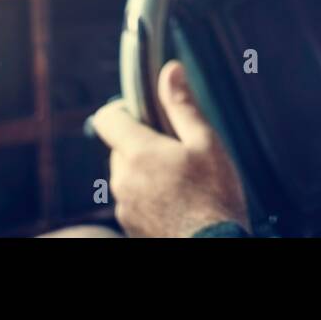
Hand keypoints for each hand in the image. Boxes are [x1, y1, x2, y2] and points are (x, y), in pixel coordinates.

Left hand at [91, 60, 249, 236]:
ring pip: (126, 174)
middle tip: (176, 151)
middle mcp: (123, 180)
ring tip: (181, 180)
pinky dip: (148, 194)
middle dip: (143, 142)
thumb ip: (182, 105)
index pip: (106, 118)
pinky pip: (132, 198)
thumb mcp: (205, 143)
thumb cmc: (214, 199)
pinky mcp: (130, 226)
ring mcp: (124, 206)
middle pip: (119, 146)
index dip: (123, 108)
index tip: (144, 112)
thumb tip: (170, 71)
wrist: (213, 248)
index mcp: (138, 153)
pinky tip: (176, 201)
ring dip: (145, 170)